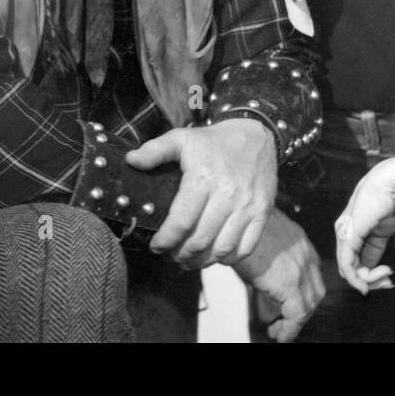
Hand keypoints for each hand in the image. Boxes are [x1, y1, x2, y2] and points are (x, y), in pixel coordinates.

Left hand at [127, 119, 277, 268]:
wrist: (257, 134)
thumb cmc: (214, 141)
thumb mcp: (182, 138)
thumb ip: (155, 150)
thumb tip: (131, 161)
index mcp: (203, 178)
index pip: (180, 223)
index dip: (165, 241)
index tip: (156, 246)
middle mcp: (227, 194)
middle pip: (199, 241)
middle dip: (180, 255)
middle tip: (172, 255)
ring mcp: (248, 205)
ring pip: (222, 248)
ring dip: (202, 261)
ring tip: (190, 259)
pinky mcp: (263, 211)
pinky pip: (246, 247)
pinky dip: (229, 258)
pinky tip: (216, 254)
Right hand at [234, 208, 324, 342]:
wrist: (235, 217)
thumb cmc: (241, 225)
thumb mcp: (260, 240)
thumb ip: (269, 257)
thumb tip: (263, 279)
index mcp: (300, 242)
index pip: (313, 276)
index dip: (305, 296)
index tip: (292, 309)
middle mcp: (306, 254)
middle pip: (315, 291)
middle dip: (303, 311)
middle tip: (286, 323)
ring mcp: (301, 267)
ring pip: (309, 304)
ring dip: (296, 322)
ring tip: (279, 331)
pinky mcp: (289, 282)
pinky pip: (298, 313)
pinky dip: (290, 328)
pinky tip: (279, 335)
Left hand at [334, 156, 394, 293]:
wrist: (392, 183)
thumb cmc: (390, 200)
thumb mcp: (383, 229)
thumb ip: (374, 247)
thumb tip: (374, 268)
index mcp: (351, 228)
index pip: (353, 260)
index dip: (370, 275)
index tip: (389, 277)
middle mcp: (343, 232)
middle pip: (350, 268)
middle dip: (370, 280)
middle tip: (389, 282)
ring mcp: (344, 234)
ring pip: (348, 271)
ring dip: (368, 280)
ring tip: (387, 275)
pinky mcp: (348, 236)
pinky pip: (347, 265)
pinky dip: (357, 279)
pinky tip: (367, 284)